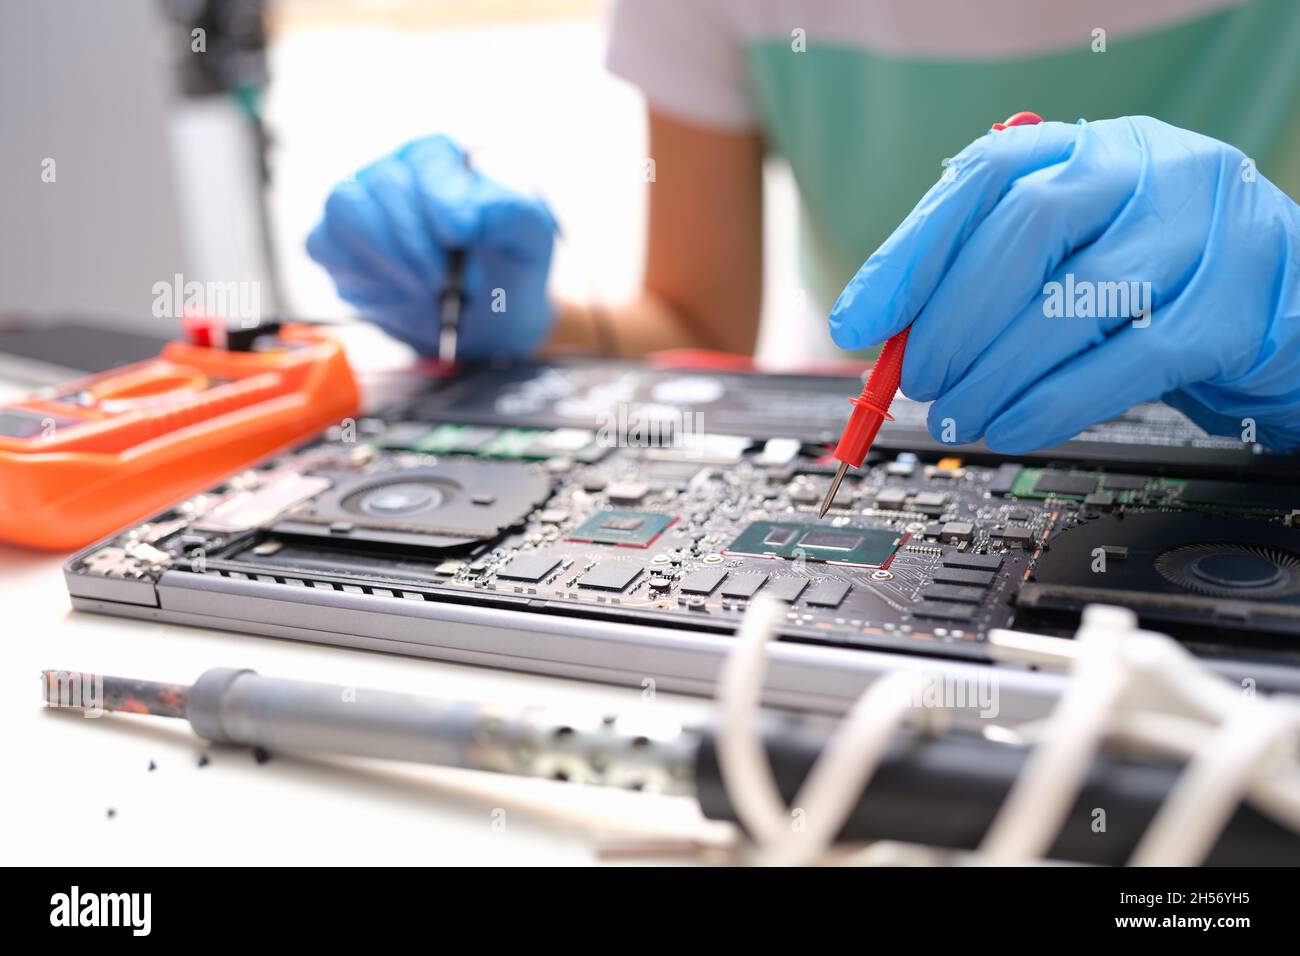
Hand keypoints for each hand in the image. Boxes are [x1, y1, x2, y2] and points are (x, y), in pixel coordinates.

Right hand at [307, 134, 556, 358]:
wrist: (486, 317)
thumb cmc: (506, 264)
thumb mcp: (529, 236)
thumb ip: (511, 212)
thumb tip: (467, 213)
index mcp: (443, 159)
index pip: (429, 158)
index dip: (440, 196)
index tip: (460, 236)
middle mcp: (396, 172)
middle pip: (383, 182)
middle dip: (416, 240)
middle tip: (445, 281)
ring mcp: (361, 206)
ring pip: (345, 205)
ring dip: (385, 254)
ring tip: (425, 288)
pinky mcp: (336, 244)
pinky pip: (324, 244)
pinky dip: (359, 272)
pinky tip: (396, 293)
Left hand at [829, 116, 1299, 450]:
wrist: (1285, 303)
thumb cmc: (1154, 280)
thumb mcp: (1071, 255)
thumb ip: (987, 275)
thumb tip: (888, 334)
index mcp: (1093, 148)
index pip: (986, 175)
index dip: (911, 252)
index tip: (859, 320)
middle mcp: (1152, 171)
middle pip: (1029, 227)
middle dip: (953, 316)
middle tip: (918, 378)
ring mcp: (1204, 234)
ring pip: (1076, 299)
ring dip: (995, 372)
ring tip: (956, 415)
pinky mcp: (1236, 310)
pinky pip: (1130, 363)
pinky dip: (1054, 404)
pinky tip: (1012, 428)